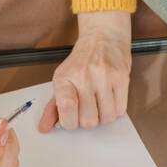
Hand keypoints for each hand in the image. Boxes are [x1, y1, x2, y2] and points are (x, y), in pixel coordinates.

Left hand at [39, 10, 130, 132]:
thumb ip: (53, 106)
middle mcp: (84, 77)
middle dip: (88, 120)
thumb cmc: (81, 61)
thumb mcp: (63, 79)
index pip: (66, 108)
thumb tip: (44, 128)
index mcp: (64, 78)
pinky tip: (110, 98)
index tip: (71, 118)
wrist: (103, 38)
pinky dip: (115, 110)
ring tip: (99, 103)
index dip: (70, 122)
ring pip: (106, 118)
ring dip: (103, 116)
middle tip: (87, 108)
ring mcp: (104, 77)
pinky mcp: (121, 79)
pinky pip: (120, 110)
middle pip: (88, 120)